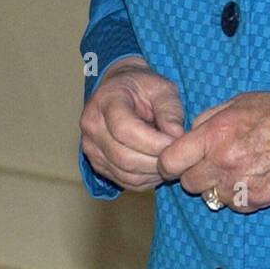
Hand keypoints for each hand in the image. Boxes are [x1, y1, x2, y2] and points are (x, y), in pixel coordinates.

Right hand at [79, 56, 185, 190]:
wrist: (122, 89)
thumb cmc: (144, 87)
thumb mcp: (162, 88)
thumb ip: (170, 111)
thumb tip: (176, 137)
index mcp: (106, 100)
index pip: (124, 130)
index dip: (153, 142)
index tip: (176, 142)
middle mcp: (92, 125)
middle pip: (123, 156)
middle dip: (156, 161)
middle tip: (178, 157)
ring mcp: (91, 147)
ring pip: (124, 173)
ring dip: (153, 173)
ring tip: (171, 161)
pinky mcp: (98, 163)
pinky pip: (123, 181)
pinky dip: (146, 180)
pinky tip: (159, 168)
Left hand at [155, 91, 269, 212]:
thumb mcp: (241, 101)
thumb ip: (208, 119)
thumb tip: (189, 135)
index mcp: (215, 135)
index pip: (169, 162)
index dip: (170, 161)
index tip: (177, 158)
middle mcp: (223, 164)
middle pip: (187, 184)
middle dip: (195, 173)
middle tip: (212, 160)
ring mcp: (239, 186)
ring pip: (209, 197)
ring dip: (216, 185)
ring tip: (238, 166)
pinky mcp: (255, 201)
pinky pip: (232, 204)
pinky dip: (237, 194)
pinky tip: (253, 175)